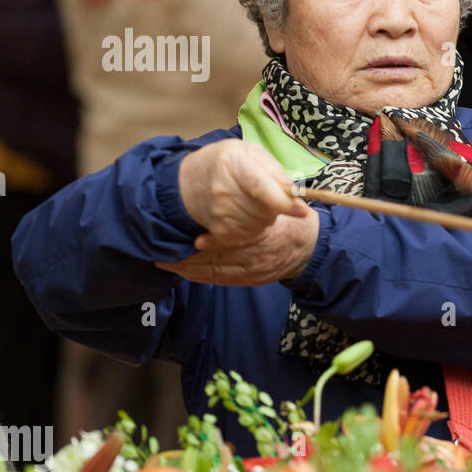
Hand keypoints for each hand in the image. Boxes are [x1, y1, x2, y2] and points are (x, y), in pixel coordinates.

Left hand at [155, 209, 320, 285]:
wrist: (308, 246)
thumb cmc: (287, 219)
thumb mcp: (280, 202)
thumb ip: (258, 196)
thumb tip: (226, 191)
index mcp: (264, 236)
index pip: (232, 242)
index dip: (210, 244)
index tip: (193, 240)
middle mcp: (257, 257)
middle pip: (217, 261)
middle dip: (187, 259)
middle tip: (162, 255)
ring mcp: (254, 271)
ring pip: (215, 273)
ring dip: (188, 270)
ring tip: (166, 263)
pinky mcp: (251, 280)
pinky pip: (221, 280)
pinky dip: (200, 277)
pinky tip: (184, 271)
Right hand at [177, 139, 309, 247]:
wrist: (186, 182)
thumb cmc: (225, 163)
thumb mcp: (250, 154)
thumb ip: (275, 171)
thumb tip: (295, 192)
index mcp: (233, 163)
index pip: (261, 187)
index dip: (284, 201)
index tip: (303, 209)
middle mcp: (222, 189)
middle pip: (265, 209)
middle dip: (276, 205)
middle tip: (267, 193)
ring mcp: (218, 212)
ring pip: (261, 224)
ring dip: (266, 216)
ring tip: (252, 200)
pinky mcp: (219, 230)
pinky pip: (250, 234)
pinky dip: (255, 226)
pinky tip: (244, 212)